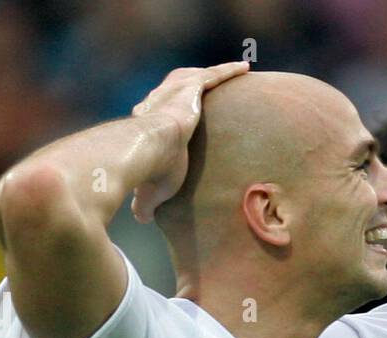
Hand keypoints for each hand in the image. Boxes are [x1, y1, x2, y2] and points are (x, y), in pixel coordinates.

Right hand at [129, 61, 249, 222]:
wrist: (146, 150)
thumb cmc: (149, 174)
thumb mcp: (150, 190)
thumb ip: (146, 202)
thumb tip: (141, 219)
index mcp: (146, 124)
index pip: (159, 113)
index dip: (168, 112)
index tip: (181, 117)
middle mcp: (157, 102)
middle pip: (177, 89)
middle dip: (192, 86)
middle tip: (206, 87)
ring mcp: (173, 92)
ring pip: (197, 78)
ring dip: (213, 73)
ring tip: (232, 72)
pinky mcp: (190, 89)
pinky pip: (213, 76)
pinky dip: (228, 71)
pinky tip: (244, 68)